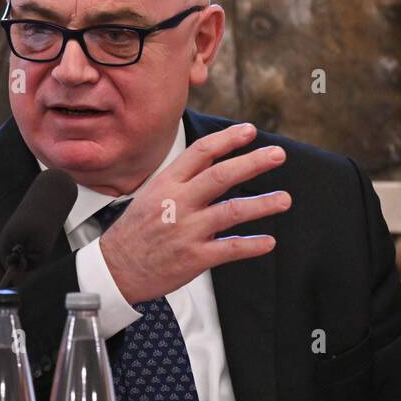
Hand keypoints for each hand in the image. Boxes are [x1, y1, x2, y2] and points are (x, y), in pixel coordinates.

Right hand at [99, 122, 290, 302]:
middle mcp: (178, 202)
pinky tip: (269, 241)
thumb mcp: (151, 193)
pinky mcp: (194, 257)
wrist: (116, 270)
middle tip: (278, 154)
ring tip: (284, 199)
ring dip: (262, 204)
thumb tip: (215, 162)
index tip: (250, 130)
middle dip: (252, 163)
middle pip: (221, 175)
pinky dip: (252, 245)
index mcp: (167, 182)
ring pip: (231, 211)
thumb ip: (182, 179)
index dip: (228, 139)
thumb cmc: (137, 230)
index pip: (201, 152)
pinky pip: (230, 249)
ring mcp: (187, 230)